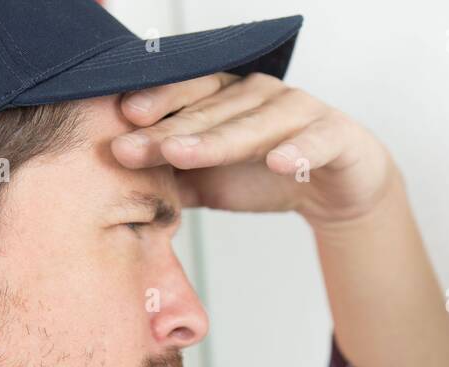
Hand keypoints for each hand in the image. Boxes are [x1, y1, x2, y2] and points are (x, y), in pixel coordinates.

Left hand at [110, 72, 397, 227]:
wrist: (336, 187)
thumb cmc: (265, 175)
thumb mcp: (209, 183)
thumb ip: (170, 180)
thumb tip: (112, 190)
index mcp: (224, 97)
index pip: (184, 95)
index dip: (155, 105)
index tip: (121, 121)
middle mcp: (258, 94)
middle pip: (210, 110)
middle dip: (171, 129)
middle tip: (136, 147)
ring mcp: (298, 110)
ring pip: (254, 123)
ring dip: (219, 138)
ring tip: (184, 154)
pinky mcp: (335, 134)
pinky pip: (315, 140)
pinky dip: (298, 150)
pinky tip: (279, 162)